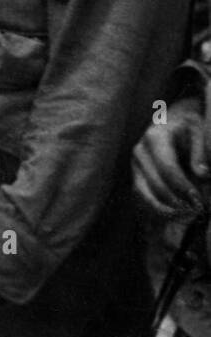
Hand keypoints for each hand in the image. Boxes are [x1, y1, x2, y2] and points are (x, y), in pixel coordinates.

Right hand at [132, 95, 209, 216]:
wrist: (170, 120)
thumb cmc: (187, 126)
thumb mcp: (198, 131)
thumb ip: (200, 152)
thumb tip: (202, 174)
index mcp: (155, 137)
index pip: (168, 168)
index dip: (184, 187)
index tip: (199, 201)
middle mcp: (139, 151)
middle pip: (155, 184)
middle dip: (177, 202)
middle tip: (198, 211)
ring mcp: (134, 163)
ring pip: (143, 193)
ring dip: (165, 209)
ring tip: (186, 216)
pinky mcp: (135, 173)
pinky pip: (141, 195)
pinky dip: (156, 208)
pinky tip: (174, 214)